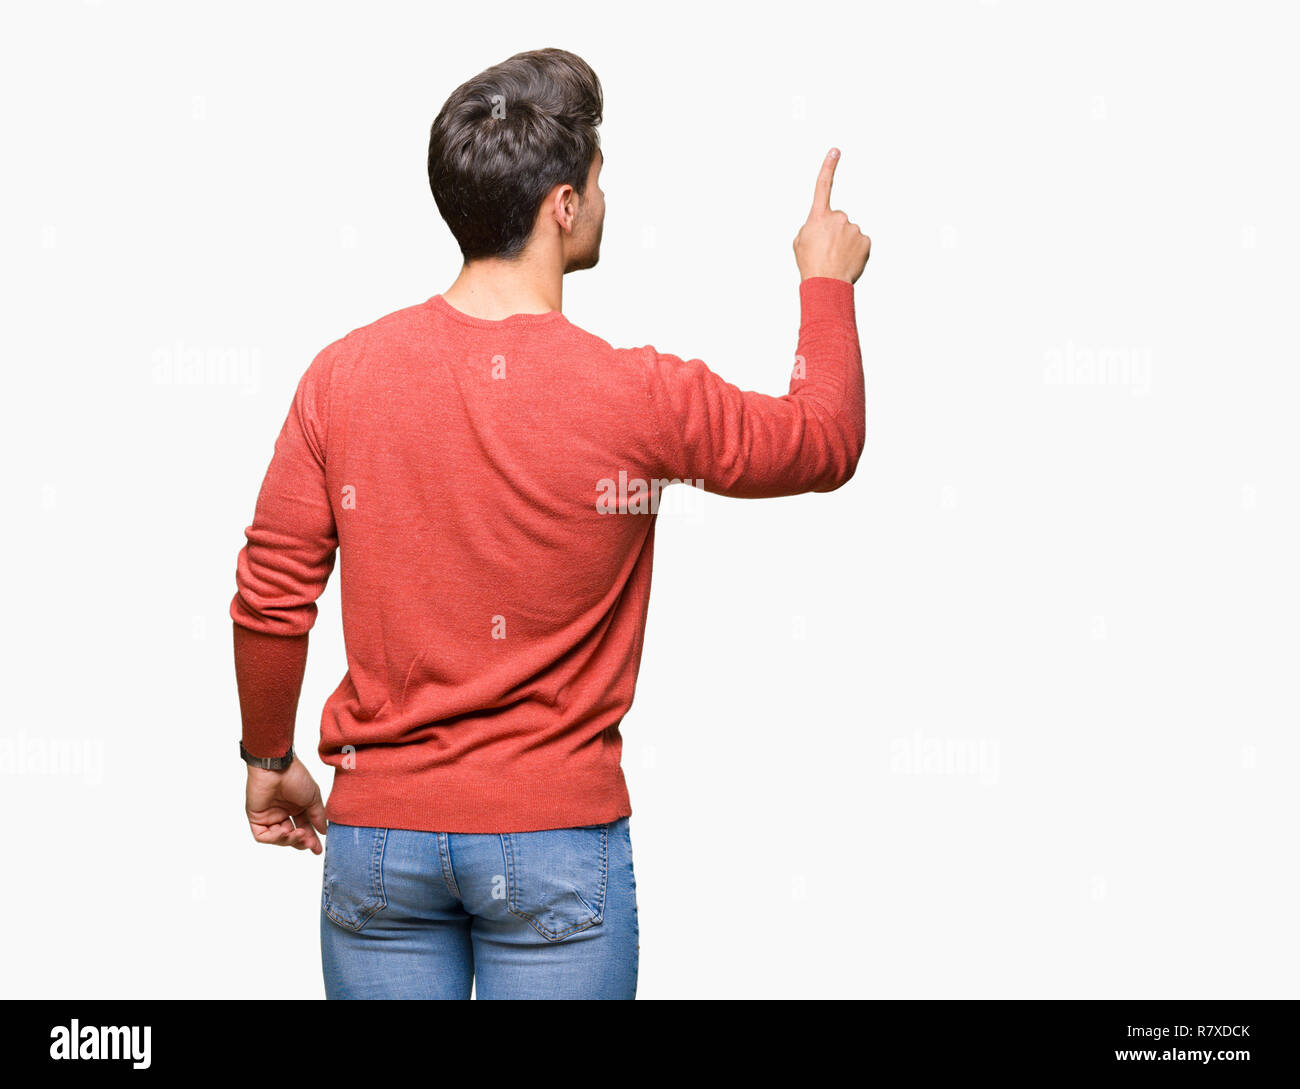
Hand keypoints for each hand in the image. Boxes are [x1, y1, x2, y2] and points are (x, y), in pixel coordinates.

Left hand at [245, 758, 326, 852]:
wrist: (277, 768)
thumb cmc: (295, 776)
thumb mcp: (312, 798)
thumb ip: (317, 816)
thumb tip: (323, 832)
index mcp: (296, 807)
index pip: (304, 828)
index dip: (311, 840)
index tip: (318, 849)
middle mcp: (282, 813)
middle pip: (291, 836)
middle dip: (300, 842)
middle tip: (309, 843)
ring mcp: (269, 816)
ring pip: (277, 838)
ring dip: (289, 840)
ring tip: (298, 834)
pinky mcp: (256, 818)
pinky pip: (263, 836)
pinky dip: (274, 838)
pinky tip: (284, 832)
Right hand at [793, 148, 870, 283]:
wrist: (826, 284)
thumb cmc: (811, 265)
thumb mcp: (800, 242)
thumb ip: (810, 227)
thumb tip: (821, 226)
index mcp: (819, 216)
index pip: (823, 186)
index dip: (829, 167)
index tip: (835, 151)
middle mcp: (838, 217)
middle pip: (838, 220)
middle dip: (834, 233)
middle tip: (826, 251)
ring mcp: (853, 228)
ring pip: (849, 232)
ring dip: (844, 243)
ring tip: (835, 258)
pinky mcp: (866, 240)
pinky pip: (860, 243)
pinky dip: (855, 251)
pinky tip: (846, 261)